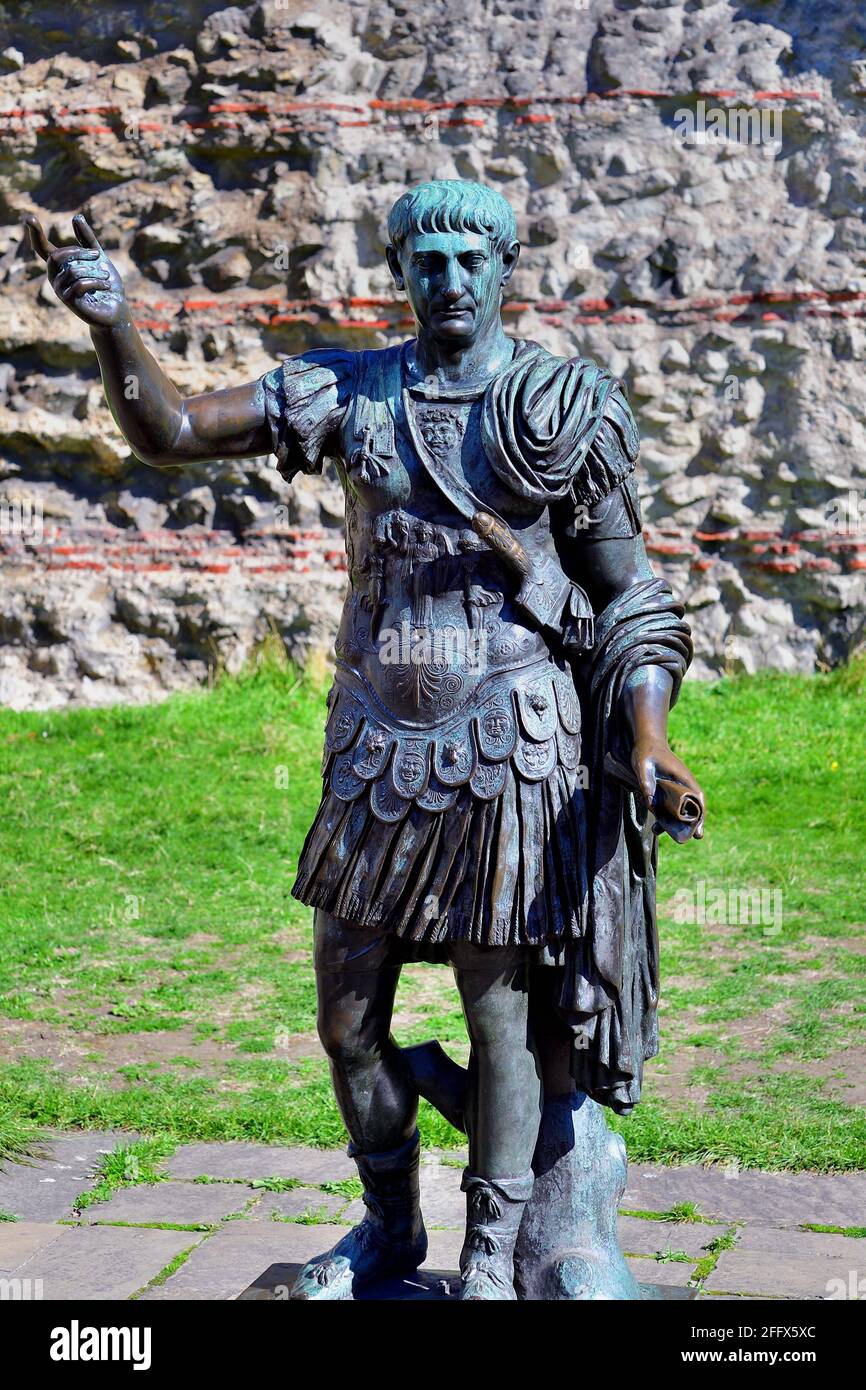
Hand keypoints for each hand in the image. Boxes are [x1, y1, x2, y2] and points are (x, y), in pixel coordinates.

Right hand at [25, 213, 128, 329]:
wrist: (116, 310)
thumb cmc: (106, 284)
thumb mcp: (98, 258)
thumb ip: (87, 239)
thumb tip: (76, 216)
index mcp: (60, 265)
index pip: (42, 248)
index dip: (35, 233)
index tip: (30, 218)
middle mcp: (54, 277)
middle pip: (56, 256)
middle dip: (79, 252)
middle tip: (97, 254)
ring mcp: (59, 290)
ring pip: (72, 271)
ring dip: (93, 271)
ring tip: (106, 276)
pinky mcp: (68, 302)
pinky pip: (79, 285)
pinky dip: (96, 282)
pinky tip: (107, 286)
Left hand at [630, 737, 704, 842]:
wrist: (646, 741)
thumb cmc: (646, 752)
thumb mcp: (643, 767)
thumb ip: (646, 785)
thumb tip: (651, 806)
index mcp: (683, 778)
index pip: (697, 799)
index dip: (699, 816)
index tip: (698, 831)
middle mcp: (683, 784)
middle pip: (691, 808)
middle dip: (689, 824)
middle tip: (690, 838)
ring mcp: (676, 787)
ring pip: (679, 809)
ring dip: (673, 822)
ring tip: (657, 831)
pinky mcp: (667, 790)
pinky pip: (670, 806)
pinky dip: (666, 816)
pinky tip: (656, 824)